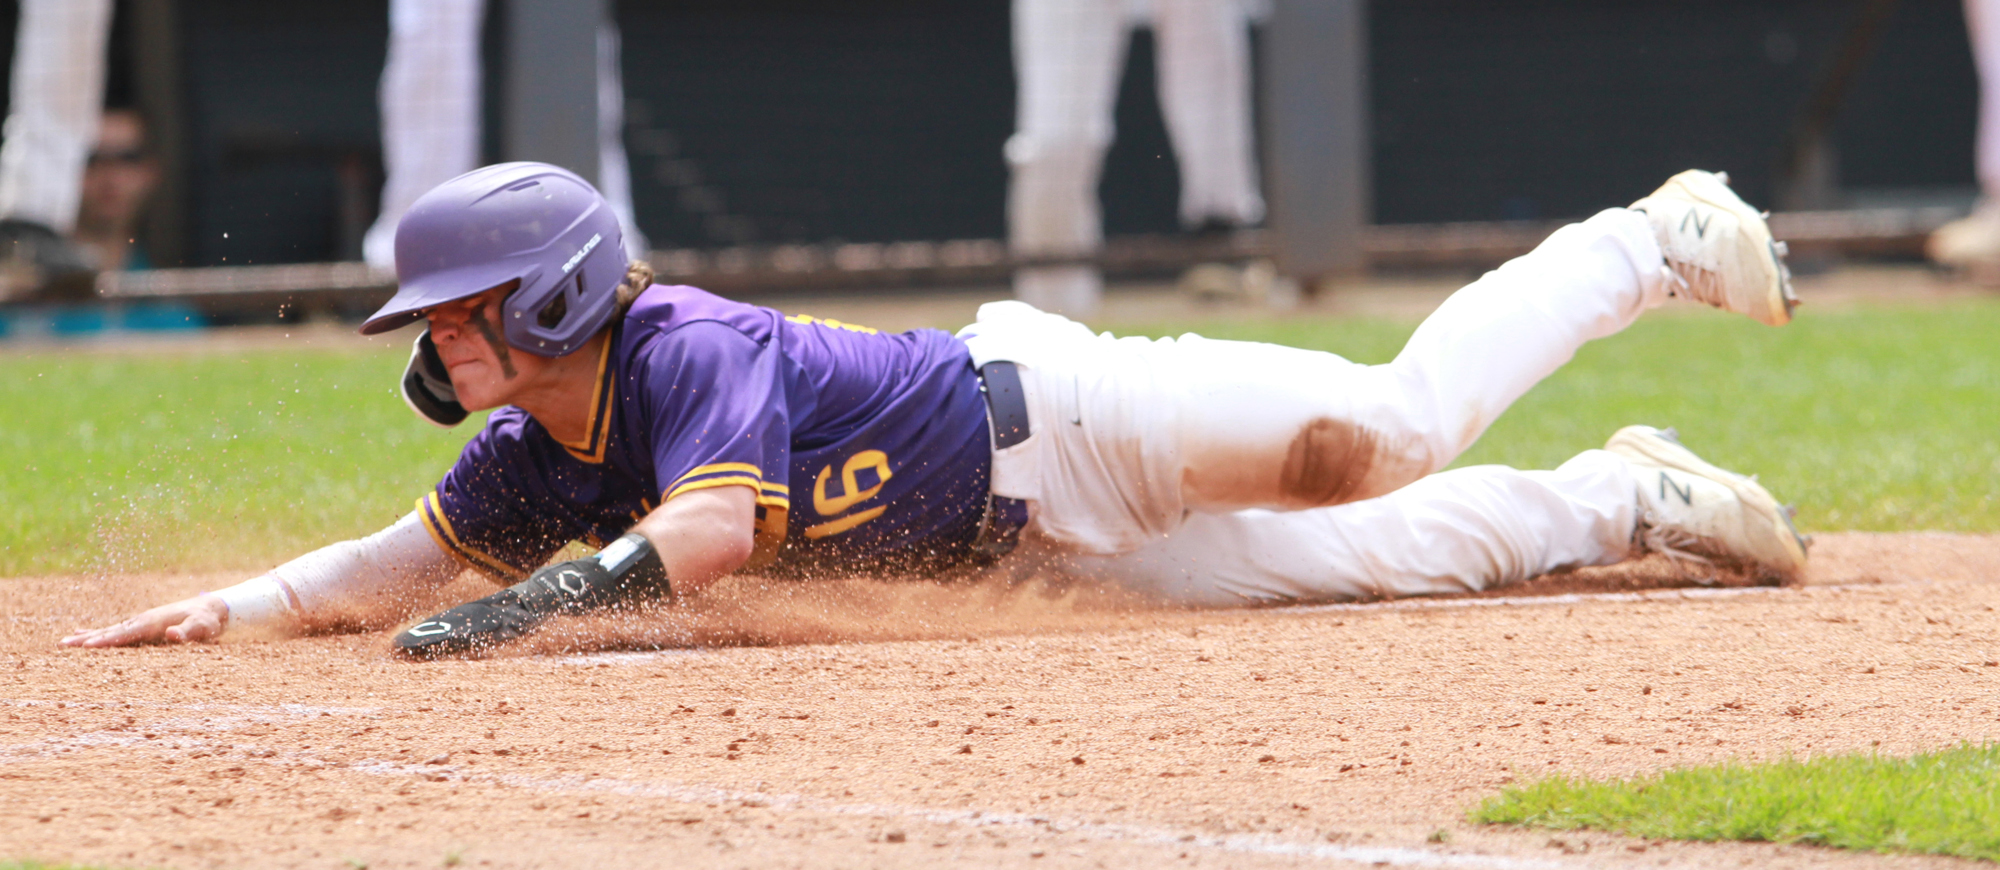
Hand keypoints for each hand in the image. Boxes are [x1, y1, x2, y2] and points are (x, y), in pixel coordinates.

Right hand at [62, 594, 227, 646]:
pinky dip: (100, 633)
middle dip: (87, 639)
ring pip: (110, 630)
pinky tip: (84, 634)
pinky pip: (117, 631)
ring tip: (64, 642)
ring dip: (88, 636)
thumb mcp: (203, 628)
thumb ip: (188, 632)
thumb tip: (171, 634)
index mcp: (153, 623)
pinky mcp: (142, 625)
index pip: (126, 634)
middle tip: (62, 645)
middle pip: (110, 631)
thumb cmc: (207, 621)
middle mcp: (142, 621)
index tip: (86, 647)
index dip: (107, 641)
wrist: (211, 608)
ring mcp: (141, 622)